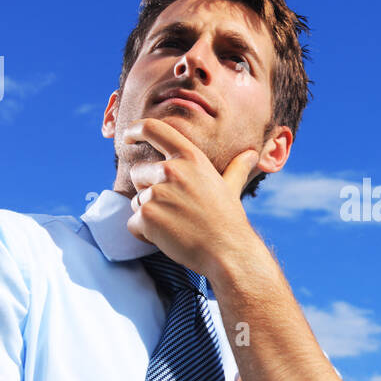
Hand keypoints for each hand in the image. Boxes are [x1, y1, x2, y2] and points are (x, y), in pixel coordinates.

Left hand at [122, 118, 262, 280]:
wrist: (228, 251)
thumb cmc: (229, 221)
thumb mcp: (231, 187)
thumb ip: (236, 168)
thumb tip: (252, 155)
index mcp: (190, 158)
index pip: (154, 129)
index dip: (136, 129)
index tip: (128, 136)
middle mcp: (172, 170)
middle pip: (138, 173)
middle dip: (149, 191)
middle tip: (176, 210)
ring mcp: (157, 192)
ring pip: (136, 201)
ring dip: (150, 215)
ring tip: (176, 225)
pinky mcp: (147, 215)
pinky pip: (133, 223)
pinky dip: (145, 234)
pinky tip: (168, 237)